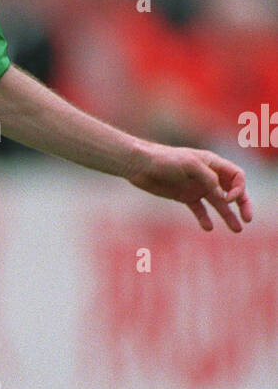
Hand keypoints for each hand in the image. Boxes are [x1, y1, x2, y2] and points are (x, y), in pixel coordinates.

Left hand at [127, 141, 253, 231]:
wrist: (140, 165)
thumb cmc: (164, 159)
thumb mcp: (189, 165)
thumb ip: (208, 177)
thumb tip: (221, 194)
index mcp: (213, 163)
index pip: (237, 176)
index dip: (239, 189)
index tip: (228, 199)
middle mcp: (208, 175)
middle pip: (233, 190)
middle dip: (243, 204)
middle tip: (248, 219)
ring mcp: (196, 187)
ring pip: (218, 203)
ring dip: (228, 215)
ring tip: (237, 230)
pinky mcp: (184, 196)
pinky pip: (199, 209)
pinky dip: (205, 218)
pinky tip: (208, 227)